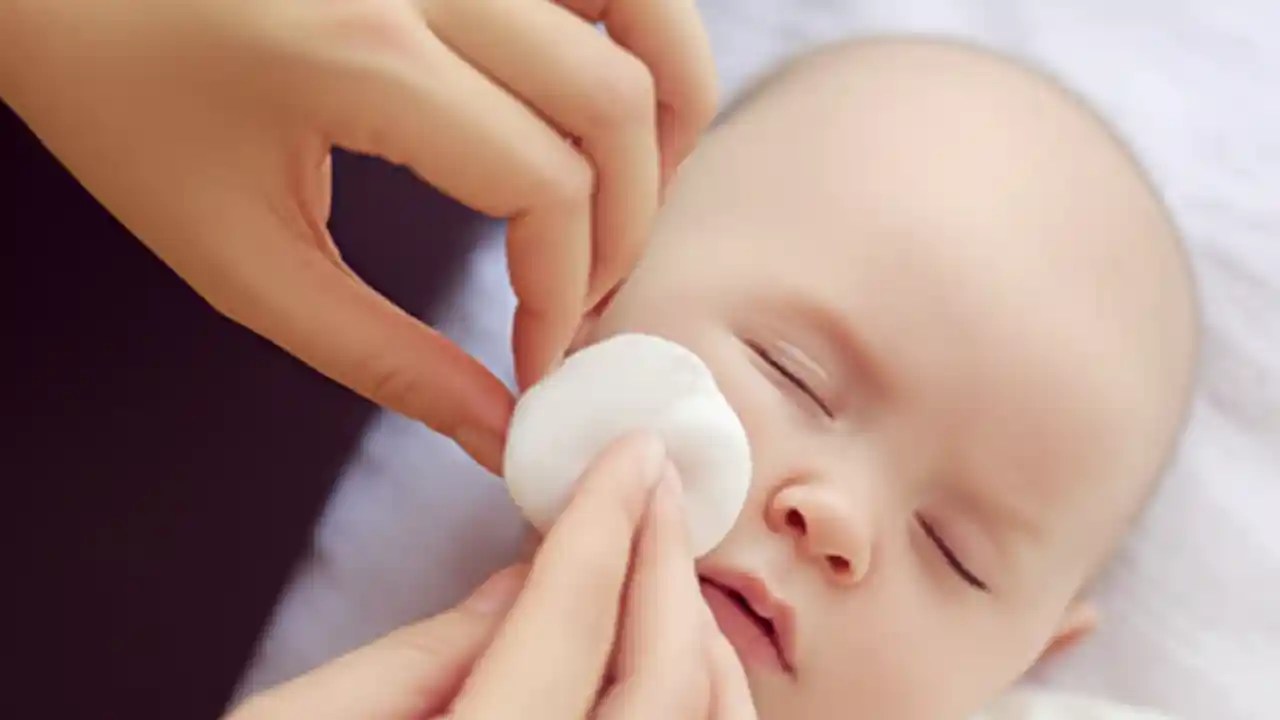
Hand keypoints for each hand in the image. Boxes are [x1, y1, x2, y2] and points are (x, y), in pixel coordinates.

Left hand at [0, 0, 716, 471]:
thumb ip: (383, 359)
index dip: (568, 292)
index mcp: (368, 54)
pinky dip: (634, 36)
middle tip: (590, 294)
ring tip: (636, 193)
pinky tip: (603, 99)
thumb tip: (494, 429)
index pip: (548, 186)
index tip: (544, 353)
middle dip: (632, 227)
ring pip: (647, 6)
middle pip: (620, 103)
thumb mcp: (241, 257)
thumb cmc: (119, 100)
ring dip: (669, 112)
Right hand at [226, 434, 755, 718]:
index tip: (627, 454)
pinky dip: (698, 702)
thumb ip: (418, 656)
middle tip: (654, 483)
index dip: (603, 521)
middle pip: (661, 679)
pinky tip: (670, 656)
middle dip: (664, 561)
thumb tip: (522, 583)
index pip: (563, 625)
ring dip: (696, 633)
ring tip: (662, 556)